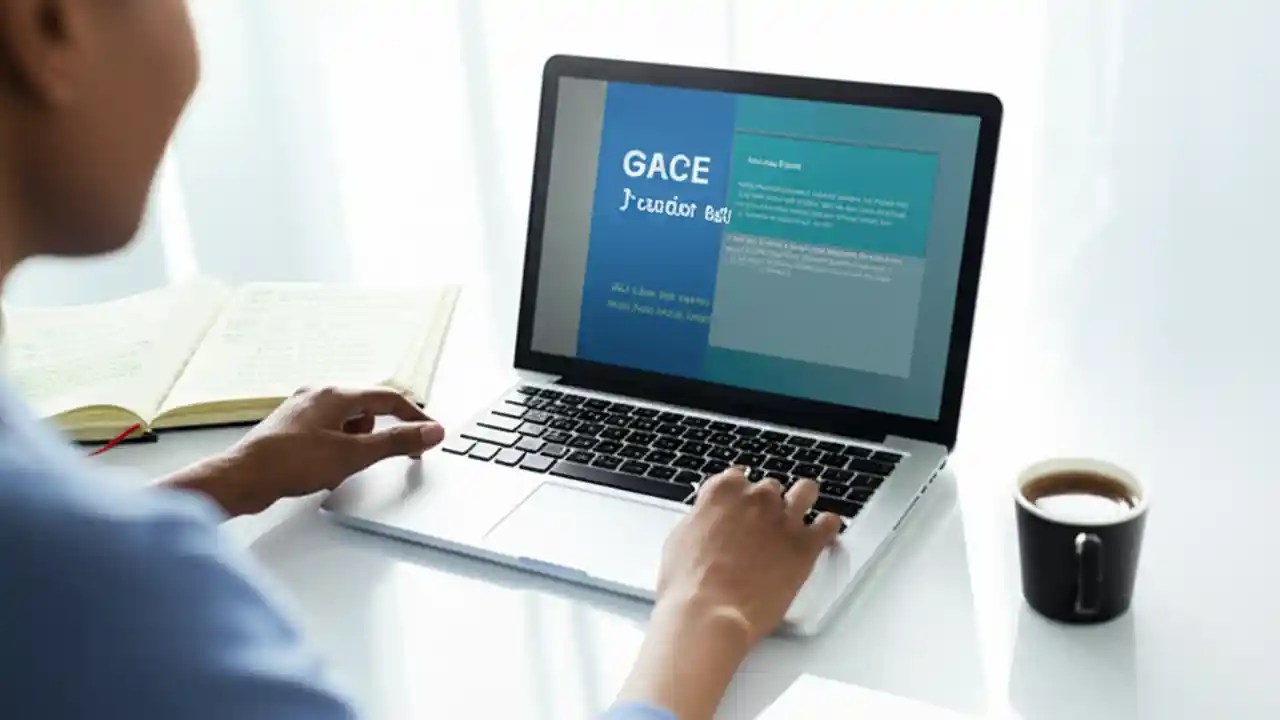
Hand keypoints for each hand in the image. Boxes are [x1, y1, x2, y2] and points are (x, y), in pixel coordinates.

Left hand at [160, 387, 444, 516]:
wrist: (242, 478)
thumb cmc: (290, 463)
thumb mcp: (353, 455)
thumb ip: (396, 442)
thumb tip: (431, 431)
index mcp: (335, 394)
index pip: (387, 398)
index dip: (414, 415)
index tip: (429, 432)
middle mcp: (317, 395)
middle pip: (366, 409)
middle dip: (378, 435)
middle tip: (384, 455)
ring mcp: (302, 411)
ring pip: (346, 423)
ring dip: (354, 444)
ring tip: (342, 467)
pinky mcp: (291, 429)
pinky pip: (328, 433)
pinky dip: (336, 449)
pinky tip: (324, 470)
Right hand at [658, 467, 842, 643]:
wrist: (708, 613)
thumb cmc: (687, 585)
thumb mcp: (680, 541)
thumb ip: (702, 521)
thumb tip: (708, 524)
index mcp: (722, 493)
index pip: (737, 477)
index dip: (739, 493)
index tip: (740, 504)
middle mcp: (755, 499)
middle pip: (770, 488)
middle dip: (768, 504)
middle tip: (763, 525)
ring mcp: (783, 520)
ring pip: (805, 491)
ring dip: (803, 501)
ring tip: (800, 517)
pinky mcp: (806, 546)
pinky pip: (829, 524)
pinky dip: (827, 527)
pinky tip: (824, 533)